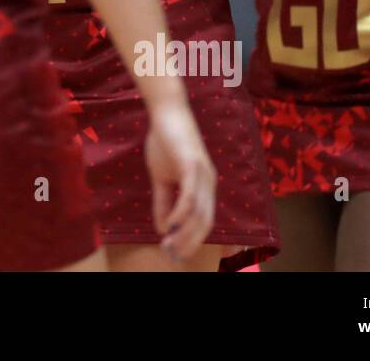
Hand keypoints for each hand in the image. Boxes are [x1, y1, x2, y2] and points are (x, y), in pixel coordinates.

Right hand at [144, 101, 216, 260]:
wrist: (165, 112)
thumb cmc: (164, 141)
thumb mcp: (161, 177)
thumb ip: (163, 202)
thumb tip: (163, 228)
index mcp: (204, 186)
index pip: (202, 221)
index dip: (190, 240)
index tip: (173, 253)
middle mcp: (209, 183)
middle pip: (205, 223)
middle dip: (188, 243)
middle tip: (171, 256)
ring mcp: (203, 174)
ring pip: (199, 213)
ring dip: (184, 234)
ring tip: (169, 246)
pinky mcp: (193, 165)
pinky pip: (190, 195)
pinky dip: (182, 213)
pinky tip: (171, 225)